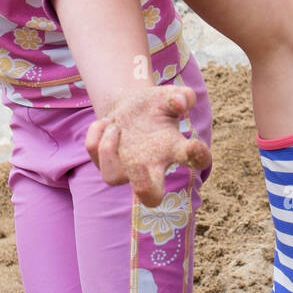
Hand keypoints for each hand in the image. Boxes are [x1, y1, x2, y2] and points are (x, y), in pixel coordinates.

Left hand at [85, 85, 210, 205]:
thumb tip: (181, 103)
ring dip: (108, 150)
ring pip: (111, 178)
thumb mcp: (169, 96)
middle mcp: (151, 166)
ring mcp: (125, 169)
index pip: (195, 161)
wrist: (129, 107)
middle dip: (144, 188)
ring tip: (116, 127)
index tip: (194, 145)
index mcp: (174, 149)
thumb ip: (182, 96)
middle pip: (150, 196)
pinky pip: (94, 151)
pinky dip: (97, 132)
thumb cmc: (155, 106)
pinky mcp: (104, 162)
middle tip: (141, 165)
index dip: (198, 158)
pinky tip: (108, 123)